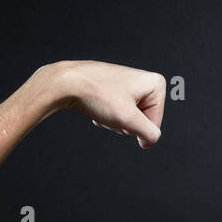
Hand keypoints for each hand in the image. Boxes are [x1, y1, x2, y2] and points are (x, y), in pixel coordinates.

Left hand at [48, 60, 166, 147]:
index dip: (137, 127)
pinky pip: (117, 111)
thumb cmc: (97, 95)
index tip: (121, 114)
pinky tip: (96, 106)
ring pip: (128, 117)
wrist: (66, 82)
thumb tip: (149, 140)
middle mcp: (144, 81)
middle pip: (142, 120)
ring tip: (102, 108)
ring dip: (114, 121)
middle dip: (125, 123)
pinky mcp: (114, 87)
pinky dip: (107, 114)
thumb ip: (148, 133)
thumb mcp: (128, 119)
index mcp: (155, 84)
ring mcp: (128, 83)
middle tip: (110, 112)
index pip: (155, 123)